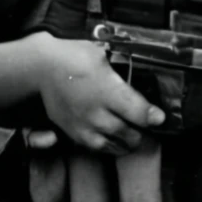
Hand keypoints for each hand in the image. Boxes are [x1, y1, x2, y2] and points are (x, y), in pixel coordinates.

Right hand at [24, 32, 164, 153]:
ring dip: (125, 144)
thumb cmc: (73, 56)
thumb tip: (137, 78)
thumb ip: (121, 70)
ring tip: (132, 139)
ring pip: (111, 144)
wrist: (41, 68)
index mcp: (108, 91)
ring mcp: (83, 124)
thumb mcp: (102, 54)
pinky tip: (112, 142)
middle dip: (139, 133)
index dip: (152, 117)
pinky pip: (93, 147)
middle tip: (146, 128)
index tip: (160, 118)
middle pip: (126, 133)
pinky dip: (107, 147)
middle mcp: (96, 112)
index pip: (138, 112)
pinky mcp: (71, 131)